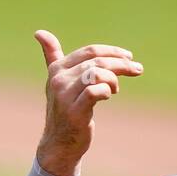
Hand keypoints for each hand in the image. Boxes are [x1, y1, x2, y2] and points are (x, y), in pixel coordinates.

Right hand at [33, 30, 142, 175]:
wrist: (59, 143)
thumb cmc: (63, 110)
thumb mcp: (57, 81)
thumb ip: (52, 55)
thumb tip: (39, 32)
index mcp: (57, 69)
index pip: (90, 51)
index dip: (112, 52)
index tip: (129, 57)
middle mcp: (58, 80)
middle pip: (96, 62)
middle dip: (121, 64)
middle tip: (137, 69)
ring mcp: (65, 96)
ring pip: (96, 73)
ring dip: (114, 79)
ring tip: (116, 89)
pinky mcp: (74, 112)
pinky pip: (95, 92)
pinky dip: (106, 91)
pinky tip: (108, 95)